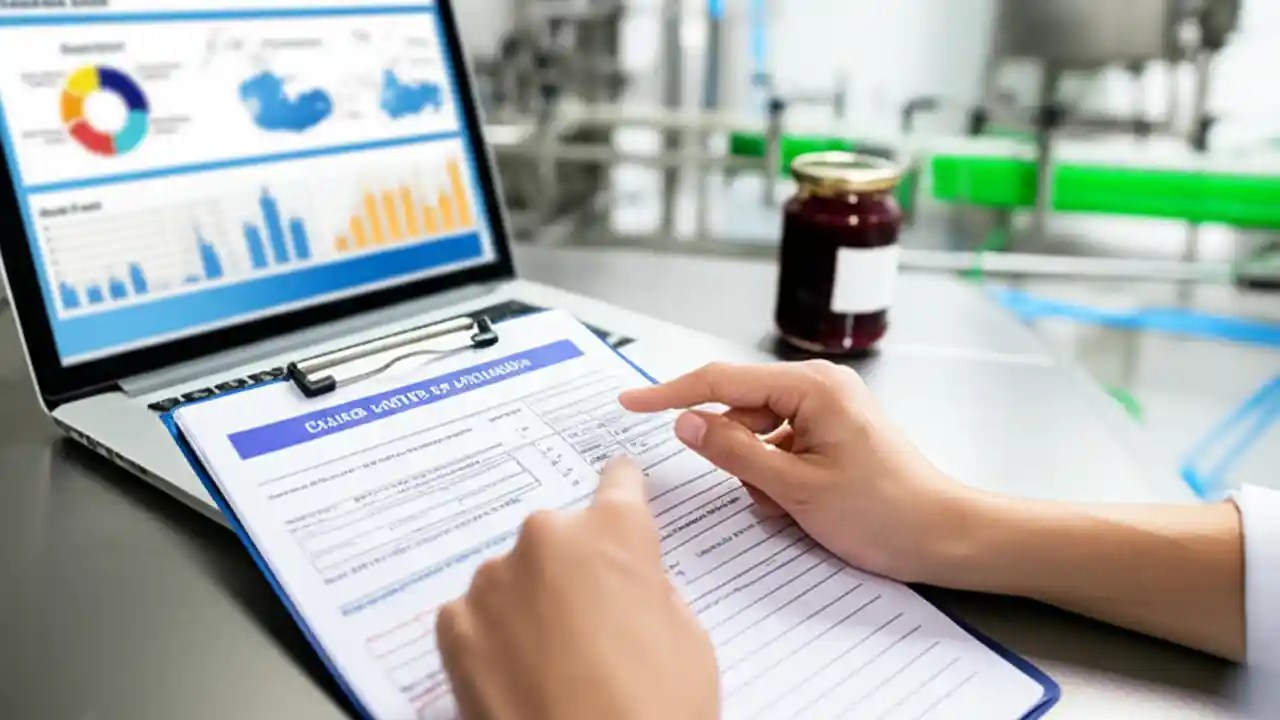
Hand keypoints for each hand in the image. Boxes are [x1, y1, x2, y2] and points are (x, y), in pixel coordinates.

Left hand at [436, 458, 719, 719]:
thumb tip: (629, 582)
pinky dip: (495, 636)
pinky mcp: (454, 624)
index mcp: (614, 532)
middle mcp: (546, 538)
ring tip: (557, 661)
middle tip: (595, 625)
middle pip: (561, 537)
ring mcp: (493, 581)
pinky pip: (480, 614)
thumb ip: (652, 588)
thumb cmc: (655, 711)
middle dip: (575, 569)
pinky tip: (520, 675)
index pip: (619, 482)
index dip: (623, 490)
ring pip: (517, 576)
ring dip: (531, 602)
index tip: (618, 487)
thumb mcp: (688, 639)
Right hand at [620, 361, 978, 582]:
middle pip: (740, 413)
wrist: (945, 536)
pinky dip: (778, 481)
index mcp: (811, 386)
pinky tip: (805, 507)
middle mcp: (817, 388)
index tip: (628, 403)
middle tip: (770, 498)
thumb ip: (734, 452)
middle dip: (739, 459)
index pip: (721, 382)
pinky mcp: (830, 435)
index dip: (670, 394)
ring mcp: (825, 411)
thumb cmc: (882, 512)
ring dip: (761, 477)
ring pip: (757, 438)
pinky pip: (779, 451)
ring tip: (797, 508)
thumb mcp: (796, 488)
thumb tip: (685, 422)